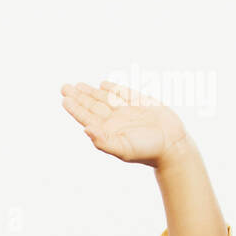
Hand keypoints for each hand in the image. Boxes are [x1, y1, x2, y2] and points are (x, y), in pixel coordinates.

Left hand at [60, 80, 189, 168]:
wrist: (172, 144)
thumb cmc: (147, 150)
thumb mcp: (123, 149)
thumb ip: (103, 140)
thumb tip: (86, 129)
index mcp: (108, 131)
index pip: (87, 117)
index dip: (75, 108)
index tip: (64, 99)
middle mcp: (115, 121)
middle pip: (92, 106)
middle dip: (78, 97)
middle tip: (64, 87)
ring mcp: (127, 111)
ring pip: (104, 99)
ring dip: (91, 92)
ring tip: (78, 86)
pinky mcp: (140, 103)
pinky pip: (123, 94)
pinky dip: (113, 88)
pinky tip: (103, 85)